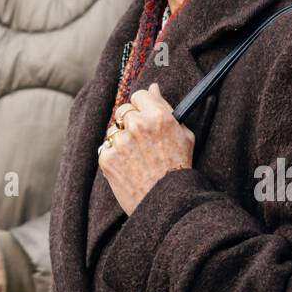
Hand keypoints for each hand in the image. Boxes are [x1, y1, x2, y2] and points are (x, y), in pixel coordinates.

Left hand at [98, 82, 194, 214]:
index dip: (143, 106)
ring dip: (121, 139)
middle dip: (131, 122)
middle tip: (141, 140)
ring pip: (113, 129)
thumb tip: (153, 88)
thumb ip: (167, 108)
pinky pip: (106, 147)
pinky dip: (114, 155)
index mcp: (159, 116)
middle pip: (124, 110)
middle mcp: (137, 125)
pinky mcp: (107, 158)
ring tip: (136, 158)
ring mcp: (120, 142)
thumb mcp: (184, 136)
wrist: (167, 203)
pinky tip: (128, 167)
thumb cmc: (179, 169)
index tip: (145, 116)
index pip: (139, 95)